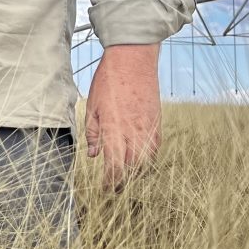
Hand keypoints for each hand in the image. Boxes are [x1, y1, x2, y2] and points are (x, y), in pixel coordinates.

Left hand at [83, 43, 160, 189]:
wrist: (133, 59)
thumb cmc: (109, 80)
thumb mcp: (92, 105)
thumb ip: (92, 132)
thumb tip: (93, 154)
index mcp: (114, 129)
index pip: (115, 167)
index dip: (110, 183)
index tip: (104, 189)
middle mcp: (133, 132)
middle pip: (132, 169)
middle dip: (123, 182)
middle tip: (114, 188)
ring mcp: (148, 128)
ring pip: (146, 162)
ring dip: (136, 173)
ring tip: (126, 176)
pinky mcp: (157, 122)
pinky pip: (155, 149)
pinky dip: (147, 159)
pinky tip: (139, 159)